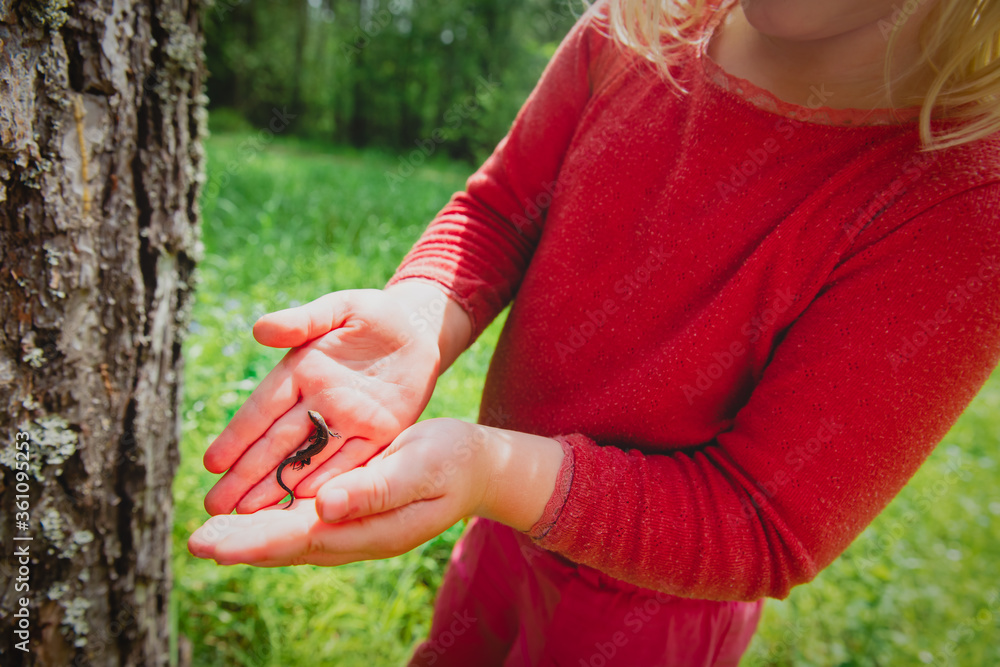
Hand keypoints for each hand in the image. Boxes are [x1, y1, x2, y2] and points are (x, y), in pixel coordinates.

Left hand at [188, 418, 499, 565]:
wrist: (478, 465)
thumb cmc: (453, 459)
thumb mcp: (420, 465)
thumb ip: (376, 488)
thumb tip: (325, 506)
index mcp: (371, 529)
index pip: (302, 539)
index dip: (255, 540)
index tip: (215, 542)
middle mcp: (357, 535)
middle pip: (289, 544)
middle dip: (242, 543)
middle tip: (197, 541)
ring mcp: (355, 526)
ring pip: (293, 537)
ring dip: (252, 536)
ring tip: (211, 534)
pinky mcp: (354, 510)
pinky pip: (305, 521)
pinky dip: (274, 520)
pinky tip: (252, 517)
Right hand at [202, 285, 464, 514]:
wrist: (418, 328)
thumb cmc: (373, 315)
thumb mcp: (339, 308)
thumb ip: (302, 320)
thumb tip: (259, 330)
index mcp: (300, 373)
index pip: (261, 410)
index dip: (237, 437)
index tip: (213, 464)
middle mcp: (316, 403)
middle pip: (276, 443)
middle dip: (246, 476)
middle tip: (217, 507)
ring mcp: (346, 421)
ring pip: (306, 459)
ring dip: (278, 487)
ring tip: (249, 516)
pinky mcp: (377, 433)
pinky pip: (351, 461)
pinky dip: (329, 481)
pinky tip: (306, 504)